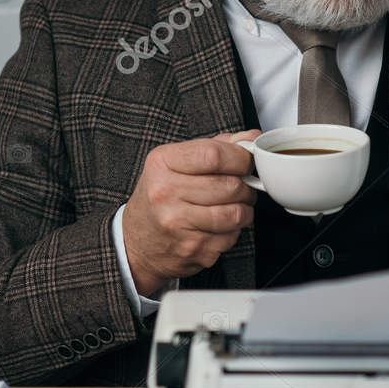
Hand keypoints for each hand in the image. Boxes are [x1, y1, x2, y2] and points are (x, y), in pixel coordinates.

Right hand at [122, 131, 259, 296]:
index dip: (240, 158)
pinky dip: (233, 231)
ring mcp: (178, 224)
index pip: (214, 155)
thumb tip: (251, 139)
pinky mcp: (192, 249)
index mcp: (162, 163)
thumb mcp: (176, 163)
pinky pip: (231, 237)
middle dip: (246, 186)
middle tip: (241, 187)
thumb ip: (215, 146)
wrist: (136, 242)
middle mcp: (166, 193)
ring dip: (244, 210)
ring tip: (233, 206)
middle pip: (230, 185)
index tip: (246, 162)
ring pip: (237, 214)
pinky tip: (217, 226)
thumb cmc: (160, 196)